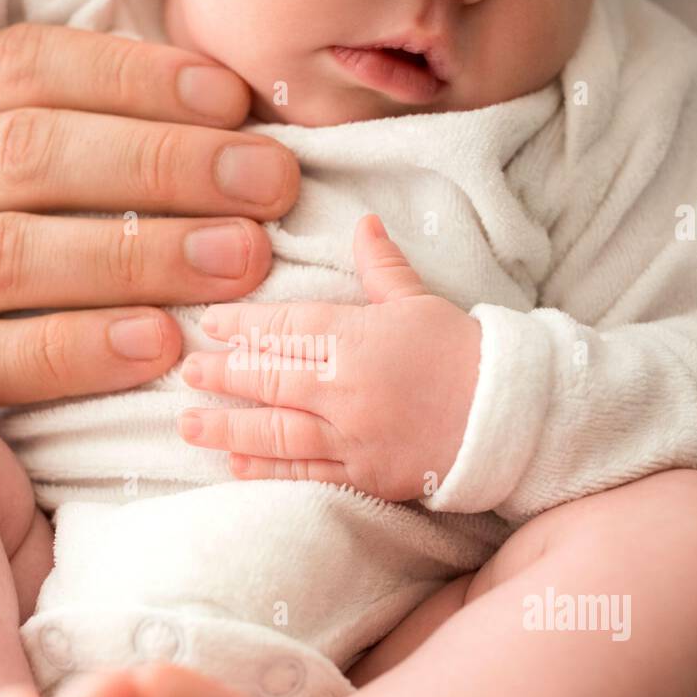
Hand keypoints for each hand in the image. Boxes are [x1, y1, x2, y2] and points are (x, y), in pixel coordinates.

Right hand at [0, 24, 299, 409]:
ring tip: (234, 261)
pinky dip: (77, 349)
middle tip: (265, 187)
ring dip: (135, 257)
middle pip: (18, 154)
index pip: (22, 65)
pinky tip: (159, 343)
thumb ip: (99, 127)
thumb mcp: (25, 165)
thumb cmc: (3, 240)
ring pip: (1, 255)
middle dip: (160, 166)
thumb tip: (236, 110)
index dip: (137, 80)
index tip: (236, 105)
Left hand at [178, 215, 480, 501]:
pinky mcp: (366, 474)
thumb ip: (381, 266)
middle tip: (186, 372)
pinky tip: (234, 465)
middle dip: (224, 375)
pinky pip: (307, 472)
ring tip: (188, 424)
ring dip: (229, 427)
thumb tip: (365, 221)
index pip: (288, 327)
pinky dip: (268, 469)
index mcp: (360, 337)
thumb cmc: (465, 352)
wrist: (510, 417)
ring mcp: (355, 435)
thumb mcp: (420, 301)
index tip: (209, 324)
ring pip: (278, 430)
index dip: (244, 326)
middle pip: (271, 378)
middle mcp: (348, 387)